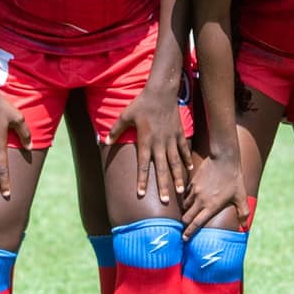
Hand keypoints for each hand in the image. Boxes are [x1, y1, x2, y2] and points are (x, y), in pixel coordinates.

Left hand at [110, 81, 190, 204]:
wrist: (161, 92)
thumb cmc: (141, 104)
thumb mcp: (125, 116)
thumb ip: (115, 130)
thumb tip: (104, 142)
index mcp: (146, 140)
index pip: (143, 165)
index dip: (142, 180)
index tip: (141, 194)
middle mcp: (160, 143)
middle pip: (161, 169)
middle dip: (163, 186)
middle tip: (165, 201)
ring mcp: (171, 139)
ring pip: (175, 162)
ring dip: (178, 177)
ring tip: (180, 191)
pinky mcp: (179, 133)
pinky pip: (184, 149)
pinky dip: (186, 159)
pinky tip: (190, 170)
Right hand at [182, 155, 247, 234]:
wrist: (224, 158)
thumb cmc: (234, 178)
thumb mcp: (241, 196)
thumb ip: (243, 212)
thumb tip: (245, 227)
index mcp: (211, 206)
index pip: (196, 223)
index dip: (189, 232)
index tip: (184, 239)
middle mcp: (200, 201)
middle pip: (186, 217)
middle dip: (183, 225)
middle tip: (182, 229)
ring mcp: (194, 191)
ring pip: (184, 205)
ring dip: (184, 212)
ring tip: (185, 215)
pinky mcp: (192, 182)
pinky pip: (186, 194)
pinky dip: (185, 199)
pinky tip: (188, 200)